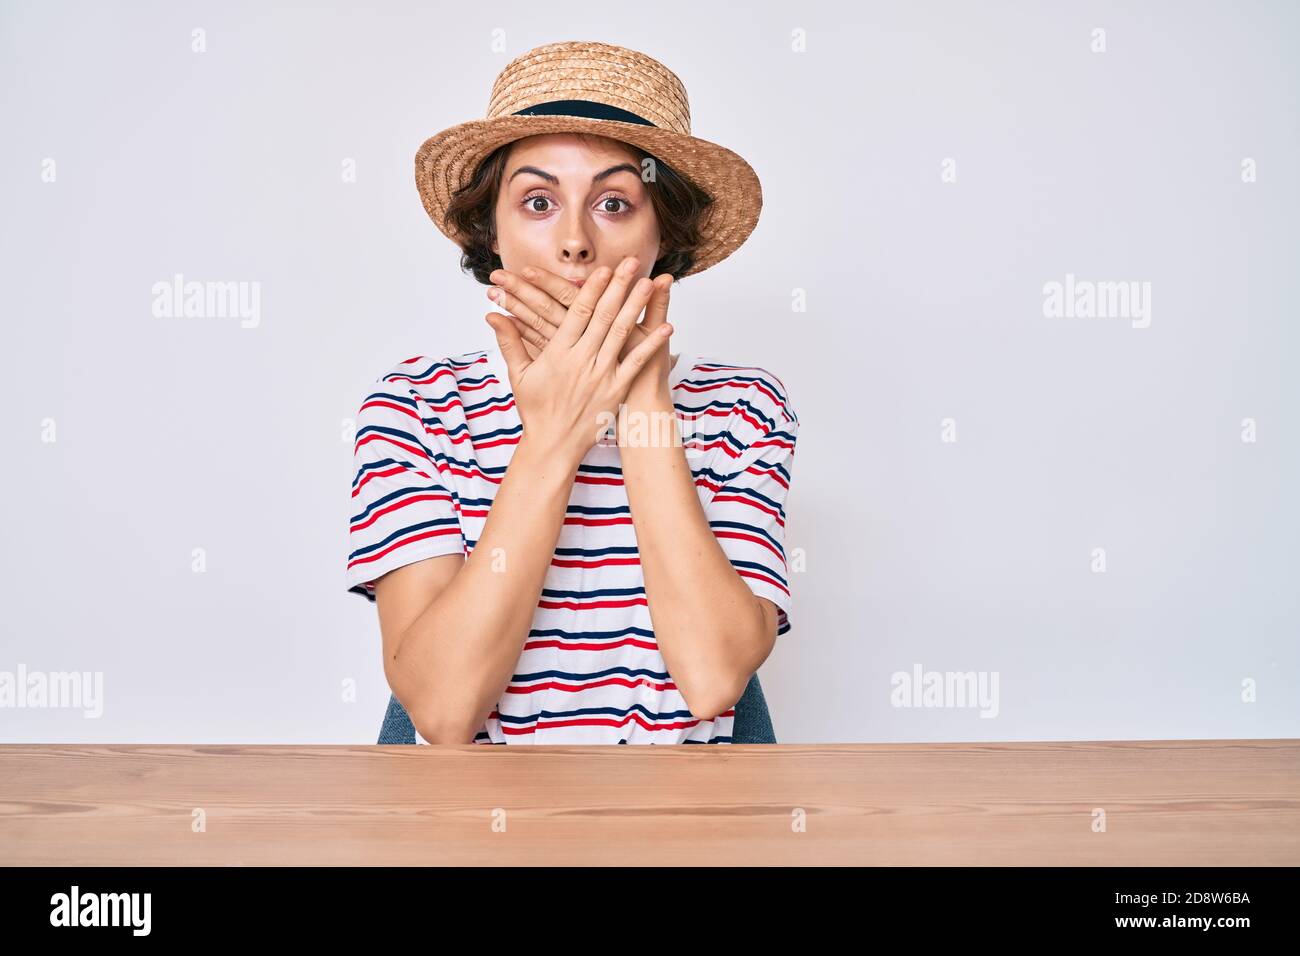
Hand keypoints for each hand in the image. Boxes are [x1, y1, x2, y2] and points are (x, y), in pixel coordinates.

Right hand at [483, 261, 672, 464]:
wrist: (553, 445)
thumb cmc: (535, 409)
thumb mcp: (518, 374)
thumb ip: (509, 341)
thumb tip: (492, 314)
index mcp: (559, 354)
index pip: (578, 314)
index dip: (592, 290)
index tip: (603, 269)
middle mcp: (583, 361)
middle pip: (604, 316)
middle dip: (619, 287)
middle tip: (631, 263)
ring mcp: (602, 375)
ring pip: (622, 334)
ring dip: (636, 307)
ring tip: (649, 284)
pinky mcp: (616, 390)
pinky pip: (637, 363)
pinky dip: (652, 345)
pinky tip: (666, 327)